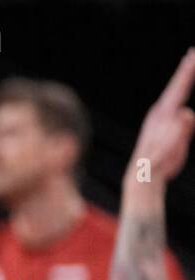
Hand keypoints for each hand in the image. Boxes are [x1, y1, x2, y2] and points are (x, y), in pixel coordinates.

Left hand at [130, 48, 194, 184]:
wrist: (143, 175)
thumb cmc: (158, 163)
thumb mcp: (170, 149)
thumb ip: (180, 131)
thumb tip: (187, 113)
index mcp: (163, 115)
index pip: (178, 89)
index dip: (187, 72)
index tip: (193, 56)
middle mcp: (160, 113)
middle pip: (175, 87)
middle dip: (185, 70)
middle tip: (192, 52)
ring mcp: (159, 118)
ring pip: (174, 95)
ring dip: (182, 80)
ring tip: (188, 64)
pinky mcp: (162, 125)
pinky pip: (173, 104)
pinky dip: (179, 94)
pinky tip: (181, 92)